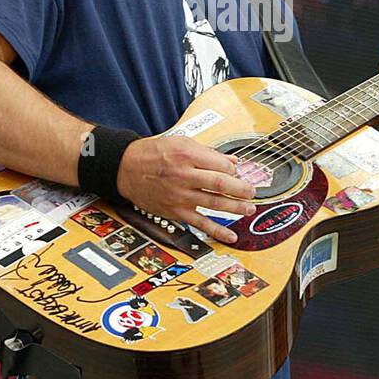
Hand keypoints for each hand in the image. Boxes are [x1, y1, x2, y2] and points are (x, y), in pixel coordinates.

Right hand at [116, 137, 256, 243]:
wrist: (125, 168)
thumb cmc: (153, 154)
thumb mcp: (181, 142)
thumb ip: (208, 153)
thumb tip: (233, 162)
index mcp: (187, 155)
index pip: (220, 165)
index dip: (234, 170)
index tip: (239, 173)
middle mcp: (184, 176)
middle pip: (221, 184)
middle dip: (241, 189)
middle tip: (252, 191)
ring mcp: (180, 196)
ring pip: (215, 204)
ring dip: (236, 207)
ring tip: (249, 208)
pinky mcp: (176, 211)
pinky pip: (200, 223)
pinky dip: (217, 231)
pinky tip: (231, 236)